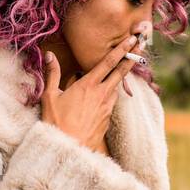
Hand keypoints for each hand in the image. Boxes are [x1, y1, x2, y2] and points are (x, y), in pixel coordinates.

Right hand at [41, 35, 145, 153]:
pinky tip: (104, 94)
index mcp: (88, 85)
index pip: (108, 62)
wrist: (67, 149)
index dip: (122, 49)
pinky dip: (110, 94)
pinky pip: (111, 102)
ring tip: (121, 68)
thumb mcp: (50, 96)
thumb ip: (52, 74)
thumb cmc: (56, 122)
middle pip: (120, 72)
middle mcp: (102, 94)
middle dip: (131, 57)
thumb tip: (50, 55)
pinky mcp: (108, 119)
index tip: (132, 39)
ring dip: (119, 77)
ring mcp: (107, 107)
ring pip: (116, 87)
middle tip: (140, 45)